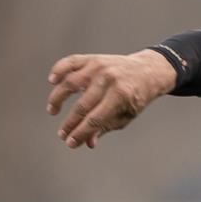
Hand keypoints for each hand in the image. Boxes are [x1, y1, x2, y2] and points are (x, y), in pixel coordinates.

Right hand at [45, 50, 176, 147]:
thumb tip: (87, 143)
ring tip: (52, 110)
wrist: (148, 70)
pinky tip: (52, 81)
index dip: (80, 133)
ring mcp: (99, 67)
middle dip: (69, 123)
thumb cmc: (136, 96)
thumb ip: (105, 128)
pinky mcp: (92, 58)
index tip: (70, 143)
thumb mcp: (126, 115)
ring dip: (57, 98)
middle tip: (62, 135)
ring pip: (70, 82)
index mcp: (121, 96)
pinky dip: (59, 69)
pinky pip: (71, 62)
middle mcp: (108, 80)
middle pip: (82, 106)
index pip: (95, 119)